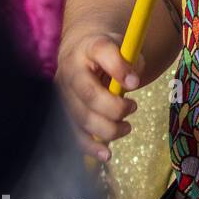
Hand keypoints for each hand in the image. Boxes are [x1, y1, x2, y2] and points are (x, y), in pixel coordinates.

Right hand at [55, 29, 141, 162]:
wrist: (79, 51)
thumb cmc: (107, 51)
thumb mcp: (123, 45)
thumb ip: (132, 60)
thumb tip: (133, 81)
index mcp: (90, 46)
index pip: (102, 50)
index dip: (119, 68)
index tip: (136, 83)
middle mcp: (71, 69)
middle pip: (90, 95)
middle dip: (115, 108)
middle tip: (133, 107)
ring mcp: (63, 93)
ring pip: (82, 118)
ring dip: (107, 129)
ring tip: (127, 127)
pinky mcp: (62, 112)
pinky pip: (74, 134)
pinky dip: (90, 146)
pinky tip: (106, 154)